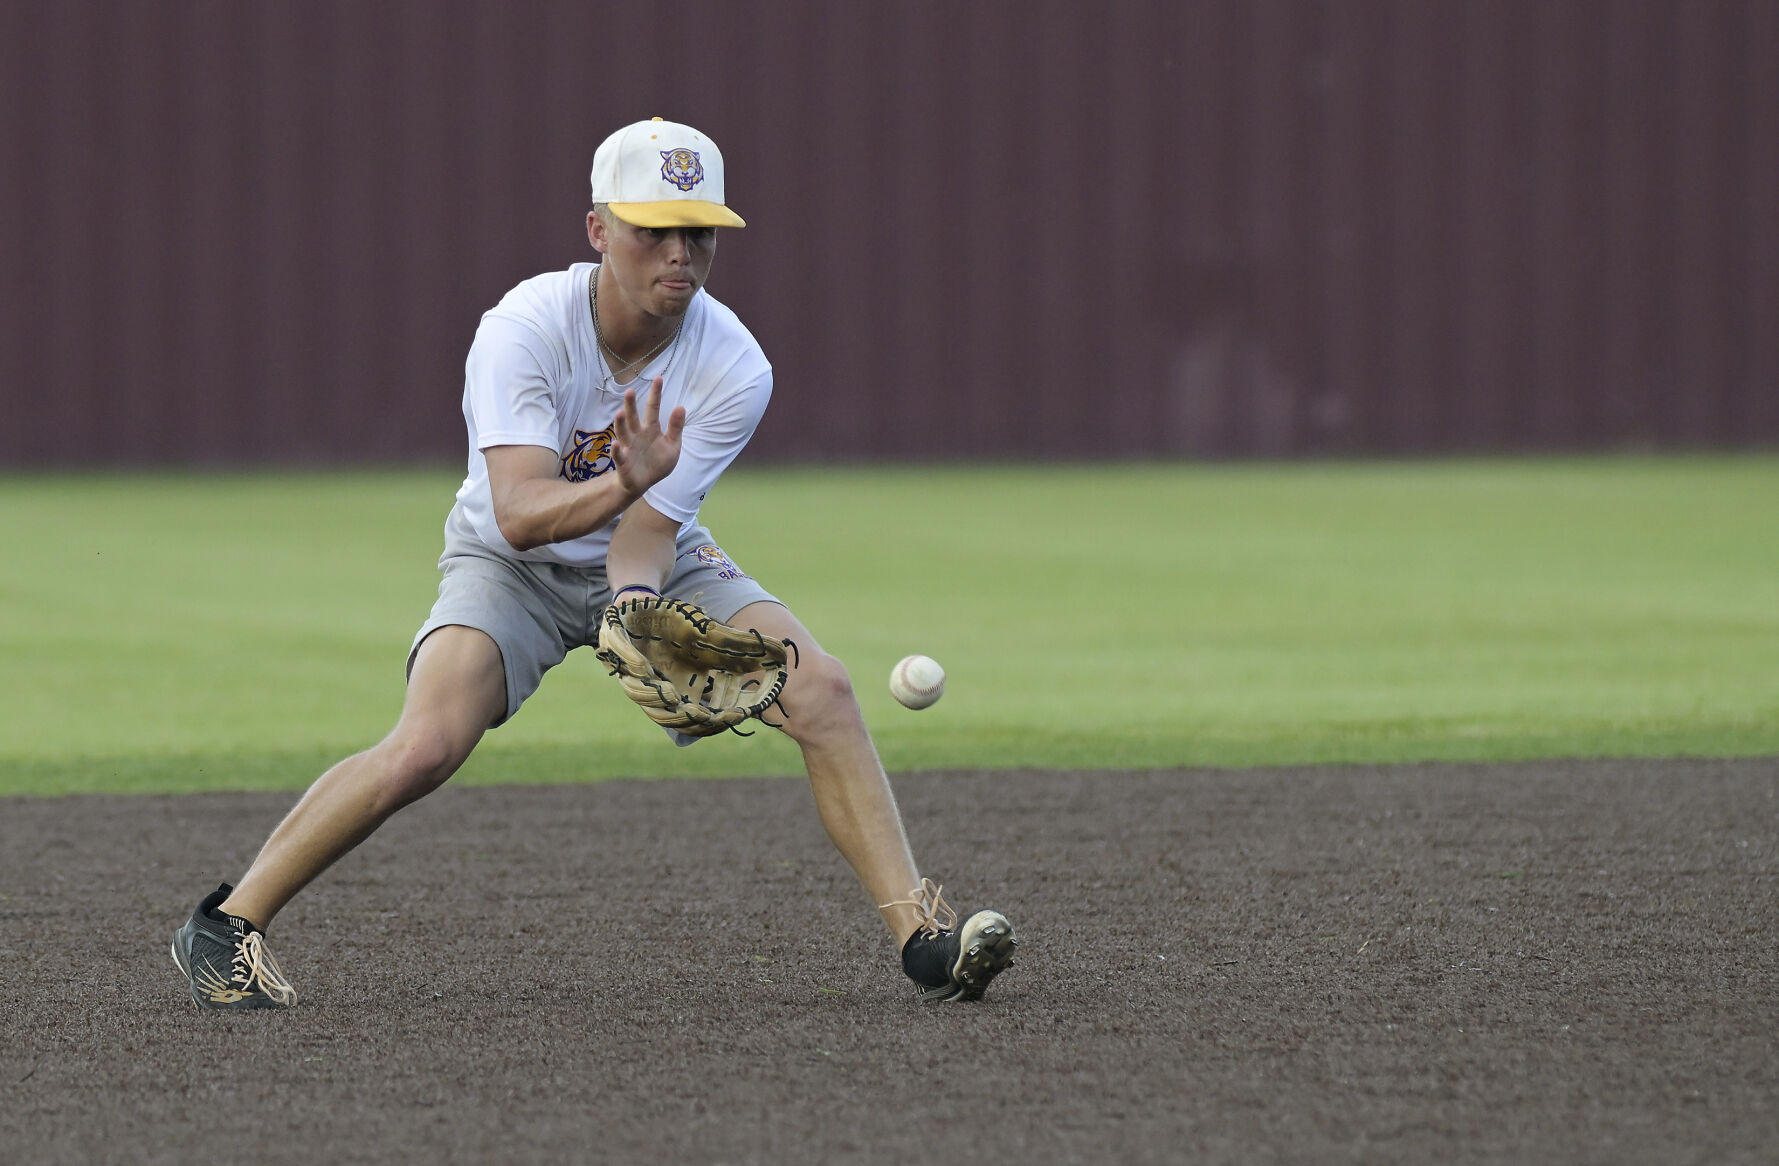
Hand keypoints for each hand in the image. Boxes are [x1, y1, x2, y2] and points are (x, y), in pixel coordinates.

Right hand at [610, 377, 685, 496]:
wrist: (644, 484)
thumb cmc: (657, 462)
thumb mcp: (672, 445)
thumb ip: (676, 428)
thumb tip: (681, 407)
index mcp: (650, 429)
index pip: (652, 408)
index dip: (655, 394)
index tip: (658, 378)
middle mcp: (637, 435)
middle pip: (633, 417)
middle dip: (631, 405)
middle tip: (630, 391)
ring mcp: (628, 447)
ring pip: (623, 433)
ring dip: (621, 423)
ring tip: (620, 412)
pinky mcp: (623, 462)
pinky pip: (619, 455)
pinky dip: (616, 450)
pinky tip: (615, 444)